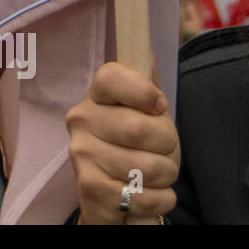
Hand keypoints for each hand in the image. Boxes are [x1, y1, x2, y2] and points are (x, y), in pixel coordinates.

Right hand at [66, 62, 179, 224]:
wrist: (113, 198)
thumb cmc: (134, 149)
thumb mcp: (144, 113)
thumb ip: (145, 84)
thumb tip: (147, 48)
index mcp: (94, 96)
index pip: (112, 77)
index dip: (144, 92)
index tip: (158, 107)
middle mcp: (80, 121)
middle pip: (142, 128)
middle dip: (168, 145)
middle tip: (161, 150)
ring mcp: (82, 155)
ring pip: (150, 166)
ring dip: (166, 176)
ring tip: (152, 175)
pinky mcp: (90, 190)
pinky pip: (146, 196)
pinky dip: (160, 200)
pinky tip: (146, 195)